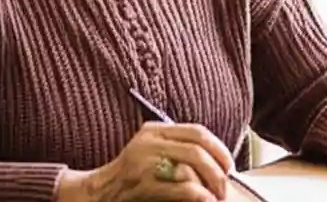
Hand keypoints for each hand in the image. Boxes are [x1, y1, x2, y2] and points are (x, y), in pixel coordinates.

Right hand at [56, 122, 233, 201]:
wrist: (98, 193)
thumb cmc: (131, 175)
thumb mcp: (150, 150)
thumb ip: (176, 146)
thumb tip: (218, 158)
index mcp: (155, 130)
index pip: (197, 132)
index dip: (219, 149)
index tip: (228, 166)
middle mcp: (149, 142)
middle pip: (197, 150)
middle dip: (217, 170)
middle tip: (224, 187)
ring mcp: (144, 163)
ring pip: (190, 167)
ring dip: (209, 184)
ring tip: (215, 196)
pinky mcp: (142, 184)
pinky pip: (180, 187)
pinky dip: (198, 194)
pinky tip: (204, 200)